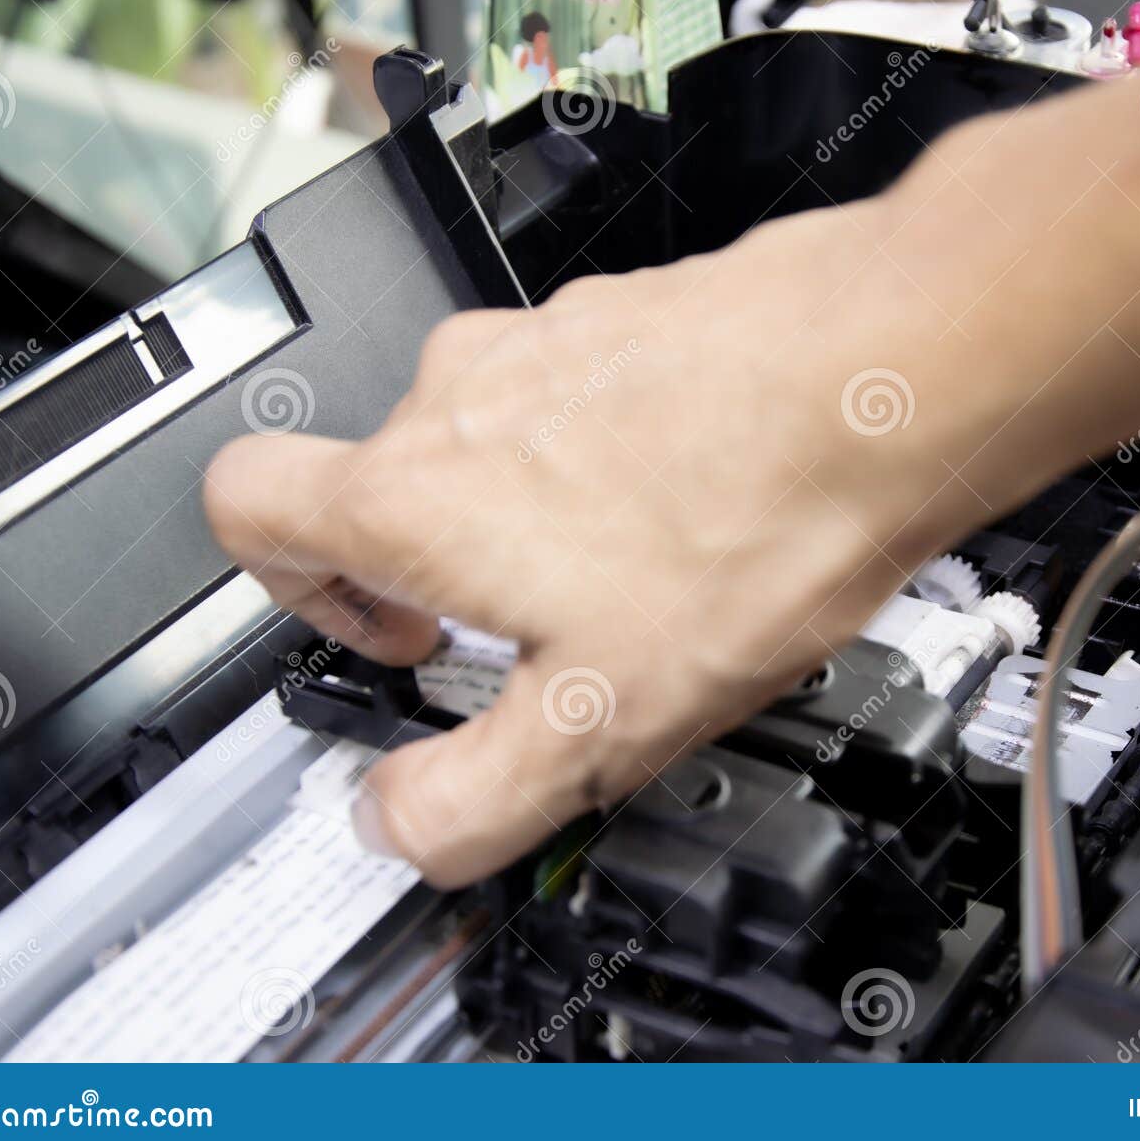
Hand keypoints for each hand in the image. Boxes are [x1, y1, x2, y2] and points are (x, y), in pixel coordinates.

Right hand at [203, 199, 992, 886]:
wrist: (894, 376)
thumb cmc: (756, 520)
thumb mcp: (596, 724)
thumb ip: (467, 795)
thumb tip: (398, 823)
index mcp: (415, 493)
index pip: (245, 504)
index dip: (288, 588)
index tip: (389, 636)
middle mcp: (464, 396)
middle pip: (385, 486)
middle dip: (446, 576)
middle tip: (546, 642)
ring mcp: (551, 341)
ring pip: (493, 444)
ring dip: (538, 521)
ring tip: (647, 581)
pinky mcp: (633, 317)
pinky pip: (584, 399)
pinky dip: (616, 462)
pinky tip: (706, 514)